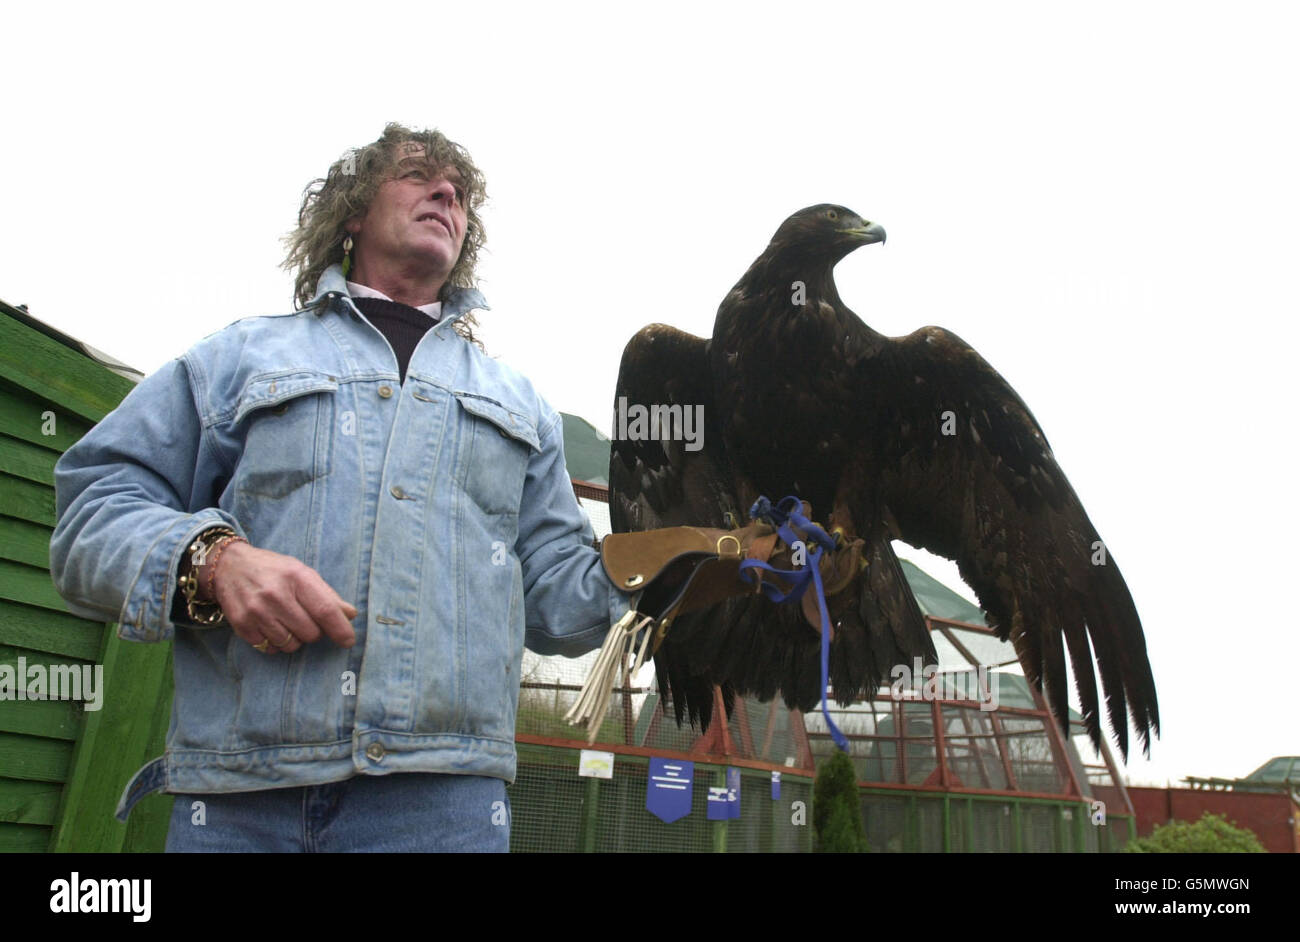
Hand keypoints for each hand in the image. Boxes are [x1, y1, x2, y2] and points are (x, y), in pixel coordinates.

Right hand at [204, 542, 357, 653]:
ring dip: (294, 638)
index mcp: (296, 577)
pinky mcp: (242, 625)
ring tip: (286, 620)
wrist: (229, 566)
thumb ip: (327, 594)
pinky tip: (270, 626)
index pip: (325, 610)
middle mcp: (276, 595)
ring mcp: (257, 611)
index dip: (340, 629)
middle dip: (314, 631)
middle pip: (310, 633)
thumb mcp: (301, 572)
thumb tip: (350, 615)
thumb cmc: (273, 570)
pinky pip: (270, 648)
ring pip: (291, 645)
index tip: (348, 641)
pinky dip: (275, 643)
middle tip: (304, 618)